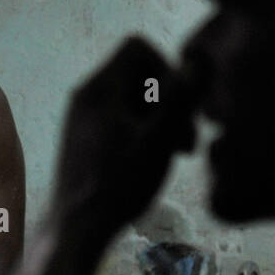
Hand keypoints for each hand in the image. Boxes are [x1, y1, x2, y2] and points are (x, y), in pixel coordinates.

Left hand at [53, 36, 195, 233]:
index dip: (166, 67)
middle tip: (186, 139)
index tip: (181, 102)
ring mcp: (83, 116)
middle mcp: (86, 95)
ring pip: (132, 97)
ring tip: (176, 152)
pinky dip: (143, 130)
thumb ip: (178, 99)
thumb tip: (197, 63)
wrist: (77, 227)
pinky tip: (155, 159)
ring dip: (160, 117)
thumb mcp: (158, 141)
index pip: (136, 46)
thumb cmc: (118, 185)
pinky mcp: (85, 137)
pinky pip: (121, 117)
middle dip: (167, 97)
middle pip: (136, 72)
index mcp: (99, 88)